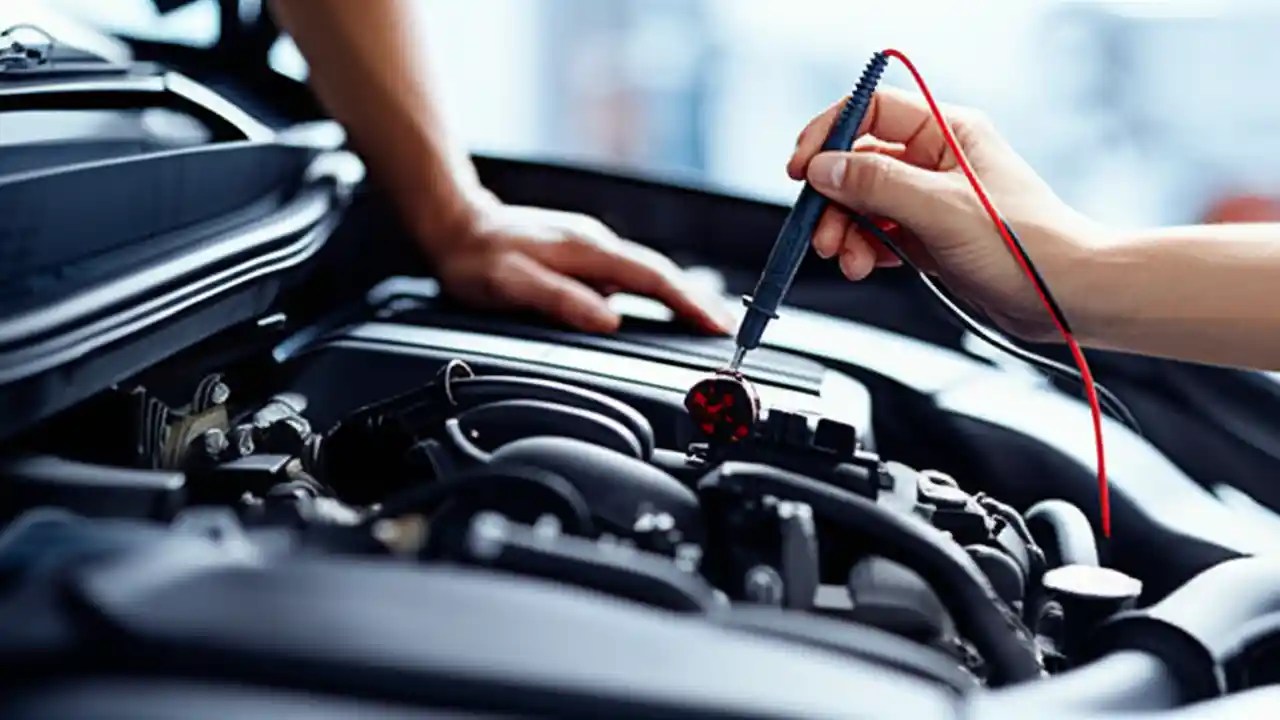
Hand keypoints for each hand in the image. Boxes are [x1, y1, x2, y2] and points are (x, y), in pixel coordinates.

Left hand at [424, 196, 733, 334]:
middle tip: (726, 328)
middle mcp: (596, 244)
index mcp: (587, 250)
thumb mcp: (511, 284)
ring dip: (681, 296)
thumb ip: (560, 300)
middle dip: (697, 300)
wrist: (456, 225)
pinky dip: (657, 291)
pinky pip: (631, 274)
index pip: (652, 277)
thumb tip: (607, 319)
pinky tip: (664, 306)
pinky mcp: (584, 255)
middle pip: (660, 274)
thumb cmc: (477, 257)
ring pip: (648, 273)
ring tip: (707, 322)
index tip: (715, 324)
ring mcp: (591, 248)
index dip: (687, 302)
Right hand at [787, 87, 1109, 340]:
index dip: (829, 135)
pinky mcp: (930, 235)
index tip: (803, 169)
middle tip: (821, 232)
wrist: (1065, 297)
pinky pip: (878, 233)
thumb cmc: (1026, 246)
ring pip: (863, 202)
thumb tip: (824, 168)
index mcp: (947, 131)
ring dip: (844, 231)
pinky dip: (863, 249)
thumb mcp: (941, 209)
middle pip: (857, 163)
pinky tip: (865, 265)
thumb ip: (877, 185)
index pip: (870, 111)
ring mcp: (931, 198)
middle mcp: (937, 159)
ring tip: (846, 259)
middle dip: (832, 199)